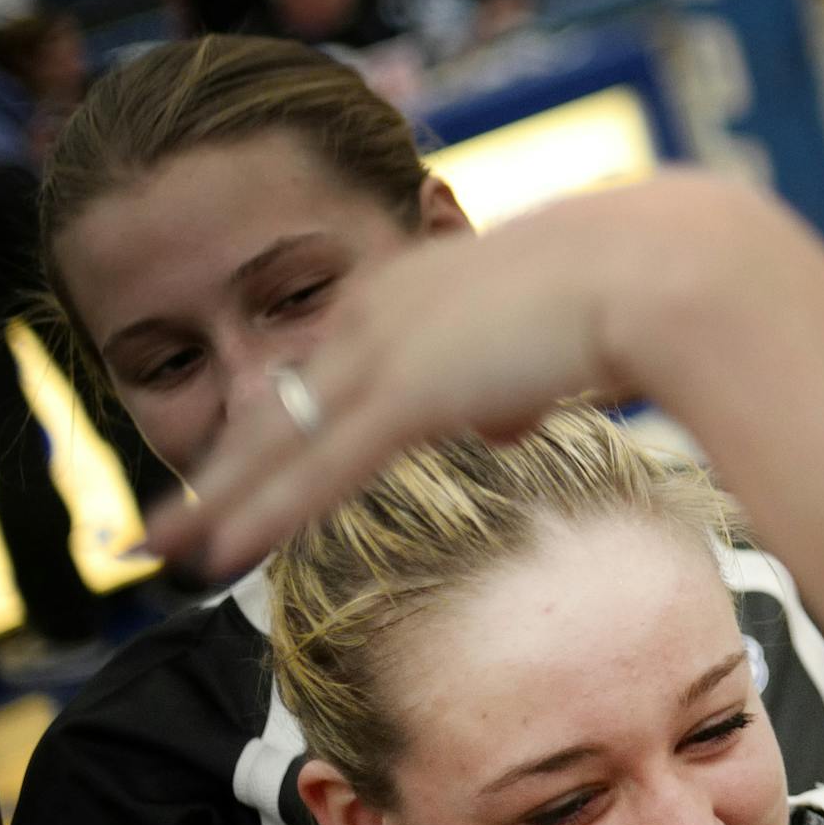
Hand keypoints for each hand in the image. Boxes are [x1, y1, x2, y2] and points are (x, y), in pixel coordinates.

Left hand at [149, 173, 727, 574]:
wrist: (659, 269)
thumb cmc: (638, 290)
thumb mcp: (555, 336)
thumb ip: (514, 377)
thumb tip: (503, 416)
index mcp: (418, 284)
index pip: (329, 364)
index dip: (282, 419)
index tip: (248, 457)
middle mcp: (385, 311)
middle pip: (282, 402)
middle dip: (222, 465)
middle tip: (171, 515)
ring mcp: (389, 351)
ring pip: (279, 441)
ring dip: (216, 501)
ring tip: (164, 546)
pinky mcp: (408, 395)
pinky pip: (317, 472)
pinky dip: (260, 516)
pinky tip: (217, 554)